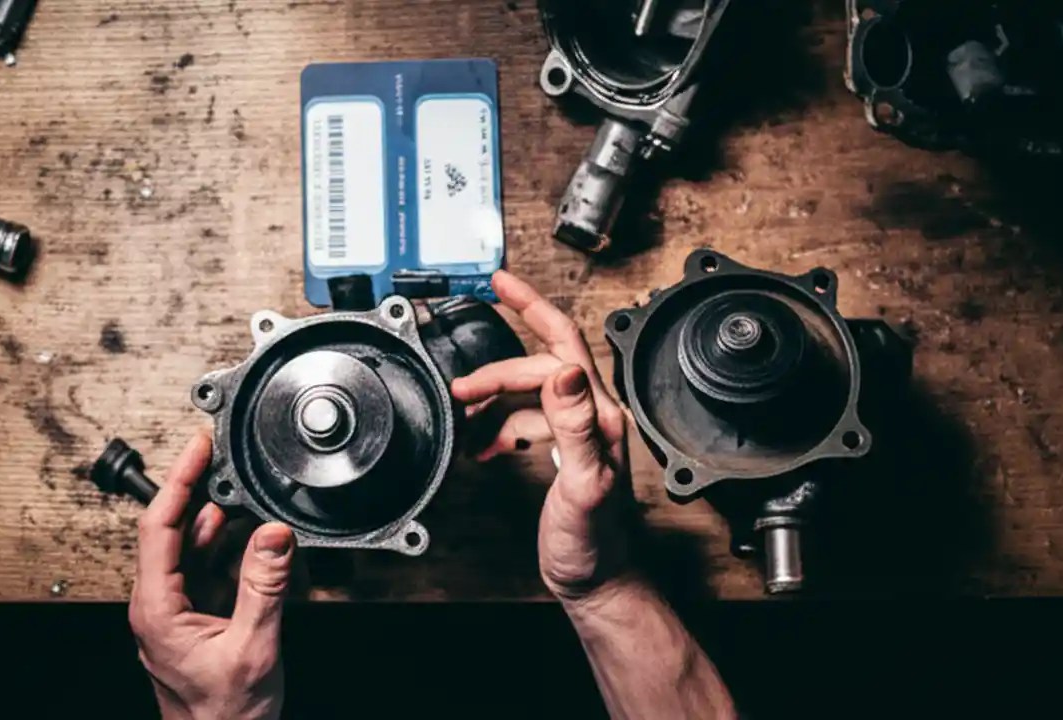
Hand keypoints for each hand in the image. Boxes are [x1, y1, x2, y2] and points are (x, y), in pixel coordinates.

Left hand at [129, 427, 296, 719]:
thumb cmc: (224, 717)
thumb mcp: (253, 647)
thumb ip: (265, 587)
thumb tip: (274, 533)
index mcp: (157, 609)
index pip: (159, 526)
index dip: (179, 480)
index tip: (198, 447)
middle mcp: (159, 607)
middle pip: (173, 530)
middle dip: (200, 490)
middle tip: (224, 456)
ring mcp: (176, 613)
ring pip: (192, 548)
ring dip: (218, 518)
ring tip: (243, 490)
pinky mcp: (196, 620)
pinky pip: (208, 570)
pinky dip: (229, 546)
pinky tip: (249, 535)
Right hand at [452, 271, 632, 599]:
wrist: (596, 580)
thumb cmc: (595, 543)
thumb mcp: (585, 484)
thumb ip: (577, 425)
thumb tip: (565, 370)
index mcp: (600, 413)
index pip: (562, 344)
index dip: (531, 307)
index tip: (500, 283)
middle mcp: (592, 415)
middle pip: (540, 362)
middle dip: (495, 366)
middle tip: (462, 382)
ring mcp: (577, 433)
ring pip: (527, 394)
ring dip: (492, 402)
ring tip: (465, 419)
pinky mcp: (562, 452)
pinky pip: (524, 421)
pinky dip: (498, 427)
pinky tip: (485, 445)